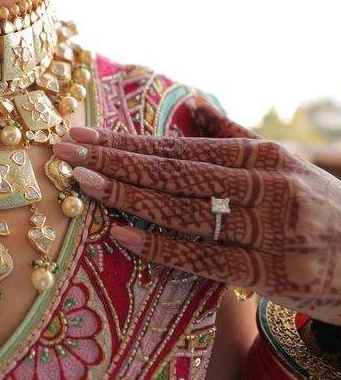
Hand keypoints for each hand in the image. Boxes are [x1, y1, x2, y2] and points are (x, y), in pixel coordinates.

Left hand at [53, 98, 340, 324]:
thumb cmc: (317, 209)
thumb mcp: (286, 165)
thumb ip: (235, 138)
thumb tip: (190, 105)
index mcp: (264, 157)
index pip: (180, 148)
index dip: (126, 142)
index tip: (82, 134)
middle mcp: (268, 187)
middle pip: (175, 174)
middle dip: (114, 162)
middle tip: (65, 152)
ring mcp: (272, 231)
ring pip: (185, 212)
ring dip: (128, 197)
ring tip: (83, 183)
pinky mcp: (274, 274)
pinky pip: (206, 258)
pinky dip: (161, 246)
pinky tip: (122, 234)